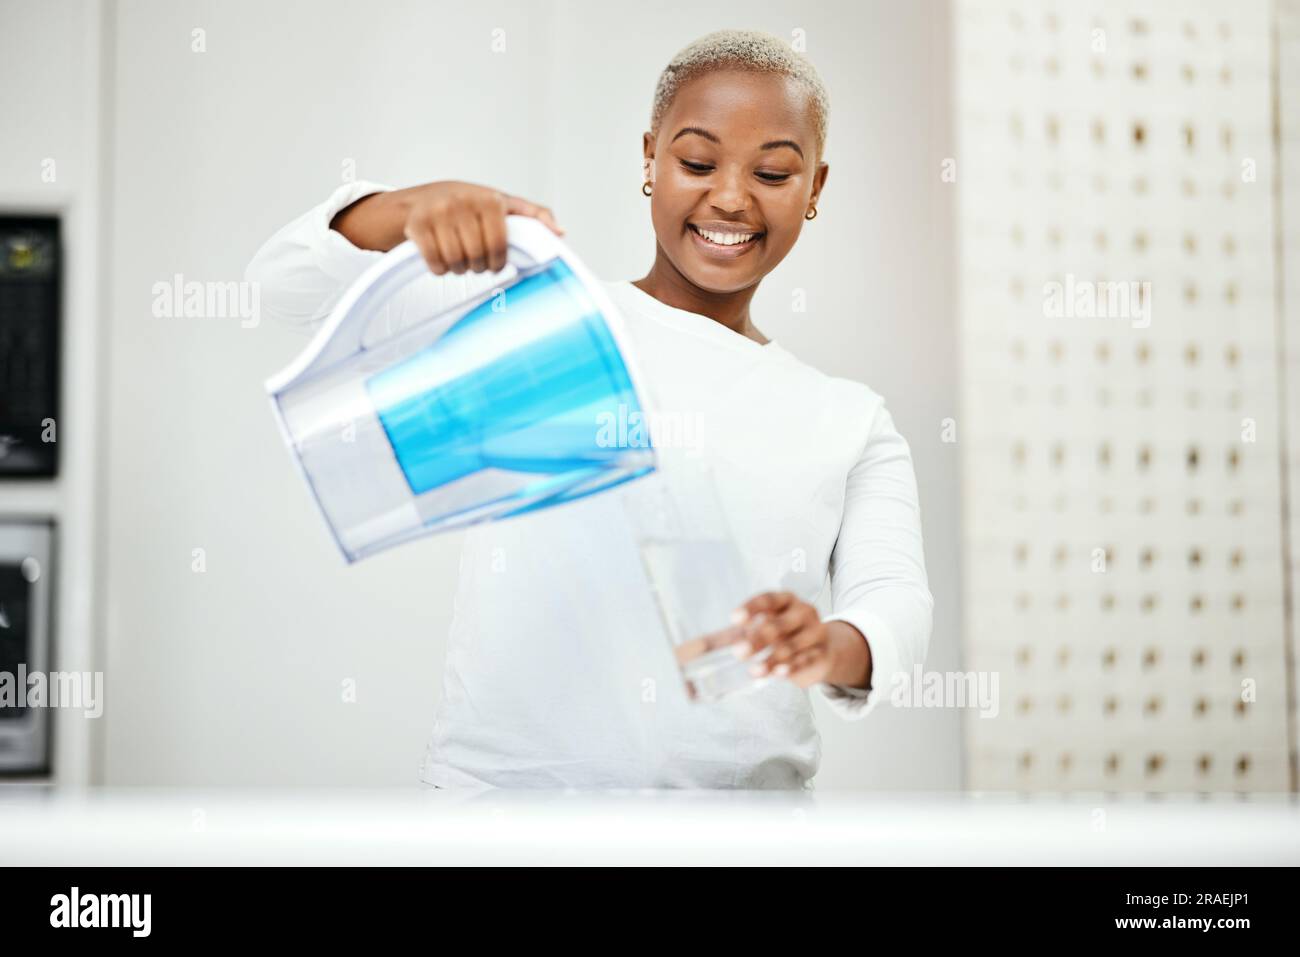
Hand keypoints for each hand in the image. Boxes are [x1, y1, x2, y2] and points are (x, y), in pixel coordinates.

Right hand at [330, 180, 562, 273]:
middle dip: (478, 266)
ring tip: (460, 260)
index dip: (498, 261)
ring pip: (455, 262)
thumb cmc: (472, 205)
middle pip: (476, 256)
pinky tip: (443, 261)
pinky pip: (434, 262)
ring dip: (459, 269)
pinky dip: (439, 269)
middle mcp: (462, 202)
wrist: (426, 197)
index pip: (499, 245)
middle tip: (476, 261)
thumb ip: (533, 216)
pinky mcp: (417, 225)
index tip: (496, 263)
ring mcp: (437, 212)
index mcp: (489, 200)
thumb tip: (560, 233)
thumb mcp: (504, 205)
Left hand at [729, 591, 871, 690]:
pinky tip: (777, 674)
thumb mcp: (763, 628)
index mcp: (785, 600)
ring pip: (790, 646)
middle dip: (757, 639)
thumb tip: (697, 646)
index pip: (768, 599)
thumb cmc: (786, 634)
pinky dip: (789, 668)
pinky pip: (804, 661)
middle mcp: (803, 612)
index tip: (735, 619)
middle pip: (778, 625)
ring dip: (770, 659)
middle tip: (738, 651)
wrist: (823, 650)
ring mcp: (815, 632)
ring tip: (753, 670)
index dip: (751, 608)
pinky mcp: (820, 654)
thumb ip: (735, 634)